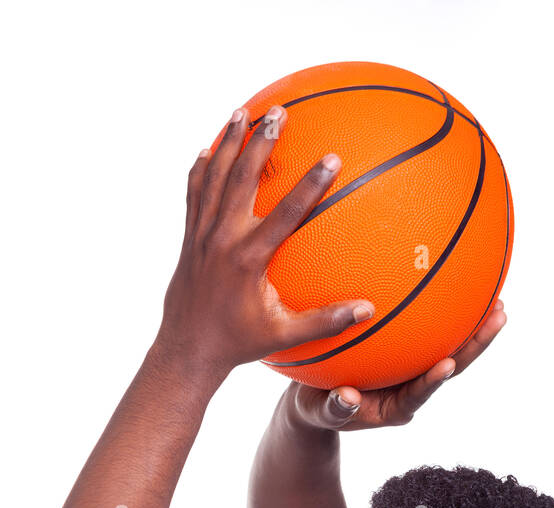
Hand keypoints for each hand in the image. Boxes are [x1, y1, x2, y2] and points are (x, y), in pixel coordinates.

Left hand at [156, 105, 374, 379]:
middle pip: (242, 179)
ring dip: (228, 142)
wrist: (186, 349)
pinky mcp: (189, 237)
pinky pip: (194, 193)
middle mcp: (222, 240)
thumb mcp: (283, 336)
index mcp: (248, 260)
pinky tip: (209, 148)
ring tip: (241, 112)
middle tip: (278, 111)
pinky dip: (201, 168)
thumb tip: (367, 312)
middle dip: (261, 142)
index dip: (311, 185)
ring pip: (213, 177)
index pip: (286, 213)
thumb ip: (324, 322)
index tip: (331, 158)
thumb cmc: (238, 344)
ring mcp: (201, 235)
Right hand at [289, 301, 507, 430]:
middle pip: (449, 366)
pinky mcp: (409, 358)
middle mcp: (410, 391)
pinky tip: (459, 285)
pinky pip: (431, 334)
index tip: (447, 365)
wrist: (318, 404)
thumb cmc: (316, 408)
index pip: (418, 394)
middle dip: (475, 344)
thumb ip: (334, 408)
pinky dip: (447, 314)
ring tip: (496, 300)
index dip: (433, 381)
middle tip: (498, 315)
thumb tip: (347, 397)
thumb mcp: (318, 411)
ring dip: (473, 328)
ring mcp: (412, 374)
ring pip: (448, 349)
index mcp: (394, 409)